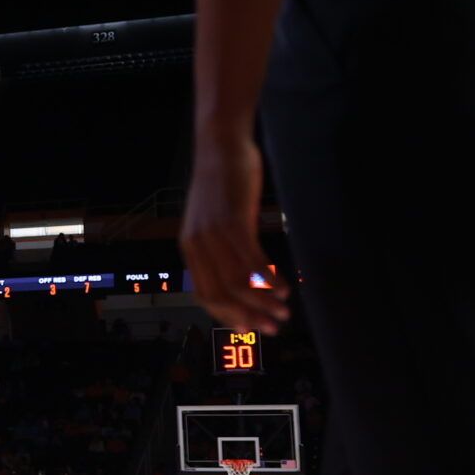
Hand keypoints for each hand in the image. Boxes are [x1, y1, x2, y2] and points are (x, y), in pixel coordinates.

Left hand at [181, 132, 289, 335]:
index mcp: (190, 248)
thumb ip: (221, 248)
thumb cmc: (223, 183)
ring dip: (262, 302)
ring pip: (236, 282)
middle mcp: (196, 244)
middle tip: (272, 328)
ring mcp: (213, 234)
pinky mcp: (232, 221)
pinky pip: (250, 260)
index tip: (249, 328)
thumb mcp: (215, 220)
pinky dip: (268, 278)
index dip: (228, 315)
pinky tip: (283, 287)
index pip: (205, 294)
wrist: (220, 146)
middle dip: (248, 316)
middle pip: (220, 294)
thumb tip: (242, 276)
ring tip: (283, 310)